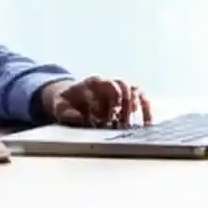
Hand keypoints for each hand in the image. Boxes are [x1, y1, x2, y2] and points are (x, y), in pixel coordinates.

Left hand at [38, 76, 152, 127]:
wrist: (70, 98)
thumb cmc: (66, 103)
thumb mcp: (60, 107)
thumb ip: (67, 113)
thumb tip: (79, 119)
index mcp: (93, 82)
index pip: (108, 84)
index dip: (112, 100)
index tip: (110, 118)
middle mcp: (109, 82)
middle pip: (124, 86)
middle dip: (125, 105)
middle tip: (123, 124)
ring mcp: (119, 89)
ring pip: (135, 91)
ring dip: (137, 108)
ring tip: (138, 125)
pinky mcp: (126, 98)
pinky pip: (141, 99)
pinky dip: (146, 109)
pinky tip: (146, 124)